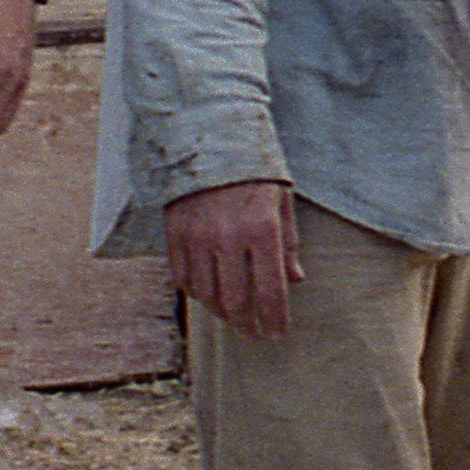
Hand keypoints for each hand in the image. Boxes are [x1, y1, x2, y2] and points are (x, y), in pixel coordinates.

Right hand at [166, 179, 300, 339]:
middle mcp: (228, 237)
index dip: (275, 319)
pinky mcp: (174, 232)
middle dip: (247, 324)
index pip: (270, 291)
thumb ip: (288, 242)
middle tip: (253, 333)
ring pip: (206, 294)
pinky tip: (207, 294)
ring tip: (232, 316)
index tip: (278, 334)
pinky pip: (182, 277)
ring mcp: (197, 236)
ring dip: (220, 312)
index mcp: (262, 229)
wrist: (209, 134)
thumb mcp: (281, 199)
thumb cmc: (253, 168)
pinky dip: (195, 291)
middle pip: (235, 300)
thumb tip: (294, 279)